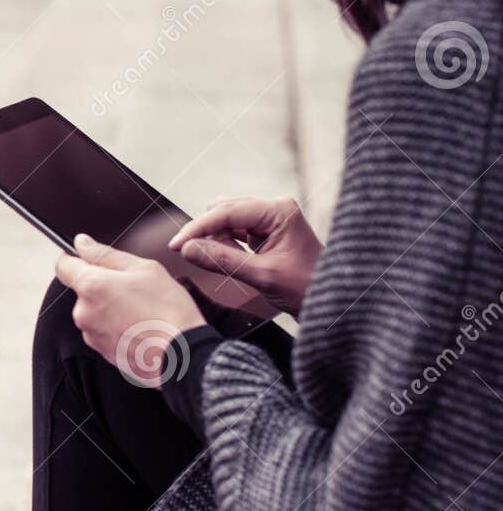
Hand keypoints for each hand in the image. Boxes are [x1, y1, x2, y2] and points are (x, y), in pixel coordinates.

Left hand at [54, 234, 205, 388]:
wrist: (183, 356)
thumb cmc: (169, 311)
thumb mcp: (144, 268)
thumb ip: (106, 254)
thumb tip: (82, 242)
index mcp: (91, 286)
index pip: (63, 265)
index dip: (74, 257)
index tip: (87, 257)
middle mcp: (83, 312)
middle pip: (83, 290)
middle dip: (103, 286)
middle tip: (133, 289)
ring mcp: (91, 335)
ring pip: (94, 312)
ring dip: (110, 308)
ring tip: (141, 311)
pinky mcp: (102, 352)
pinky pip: (104, 332)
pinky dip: (117, 327)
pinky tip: (140, 327)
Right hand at [168, 197, 320, 315]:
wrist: (334, 302)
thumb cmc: (308, 288)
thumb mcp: (262, 276)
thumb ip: (222, 261)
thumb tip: (186, 249)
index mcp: (278, 211)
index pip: (226, 212)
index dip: (197, 228)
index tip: (176, 245)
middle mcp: (274, 209)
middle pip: (223, 211)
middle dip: (206, 233)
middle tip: (194, 257)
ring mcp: (270, 220)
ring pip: (226, 221)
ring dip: (216, 240)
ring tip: (222, 263)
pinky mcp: (266, 232)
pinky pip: (234, 232)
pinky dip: (225, 245)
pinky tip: (226, 259)